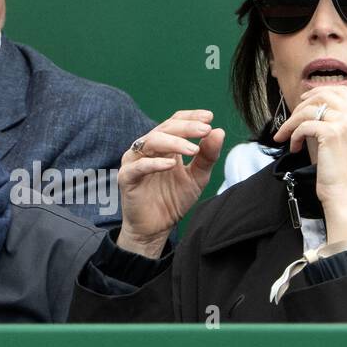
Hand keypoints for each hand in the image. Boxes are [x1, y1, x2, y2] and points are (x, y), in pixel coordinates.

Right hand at [116, 109, 223, 257]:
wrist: (156, 229)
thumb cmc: (173, 201)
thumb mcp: (197, 178)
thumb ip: (207, 157)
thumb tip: (219, 132)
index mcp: (164, 146)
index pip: (175, 121)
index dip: (191, 116)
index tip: (210, 117)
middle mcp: (148, 149)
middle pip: (165, 127)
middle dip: (186, 127)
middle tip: (205, 130)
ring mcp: (135, 162)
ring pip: (152, 141)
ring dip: (174, 142)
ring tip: (193, 149)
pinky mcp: (127, 178)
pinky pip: (138, 166)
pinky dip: (154, 163)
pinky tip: (171, 164)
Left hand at [272, 86, 346, 241]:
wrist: (346, 194)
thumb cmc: (343, 173)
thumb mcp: (345, 140)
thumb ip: (337, 121)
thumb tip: (312, 107)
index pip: (343, 91)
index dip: (320, 93)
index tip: (305, 101)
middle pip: (325, 94)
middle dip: (303, 104)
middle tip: (291, 117)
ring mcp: (346, 122)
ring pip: (310, 109)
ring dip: (292, 122)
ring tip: (286, 136)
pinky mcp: (331, 132)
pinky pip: (304, 125)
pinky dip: (294, 135)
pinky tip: (294, 147)